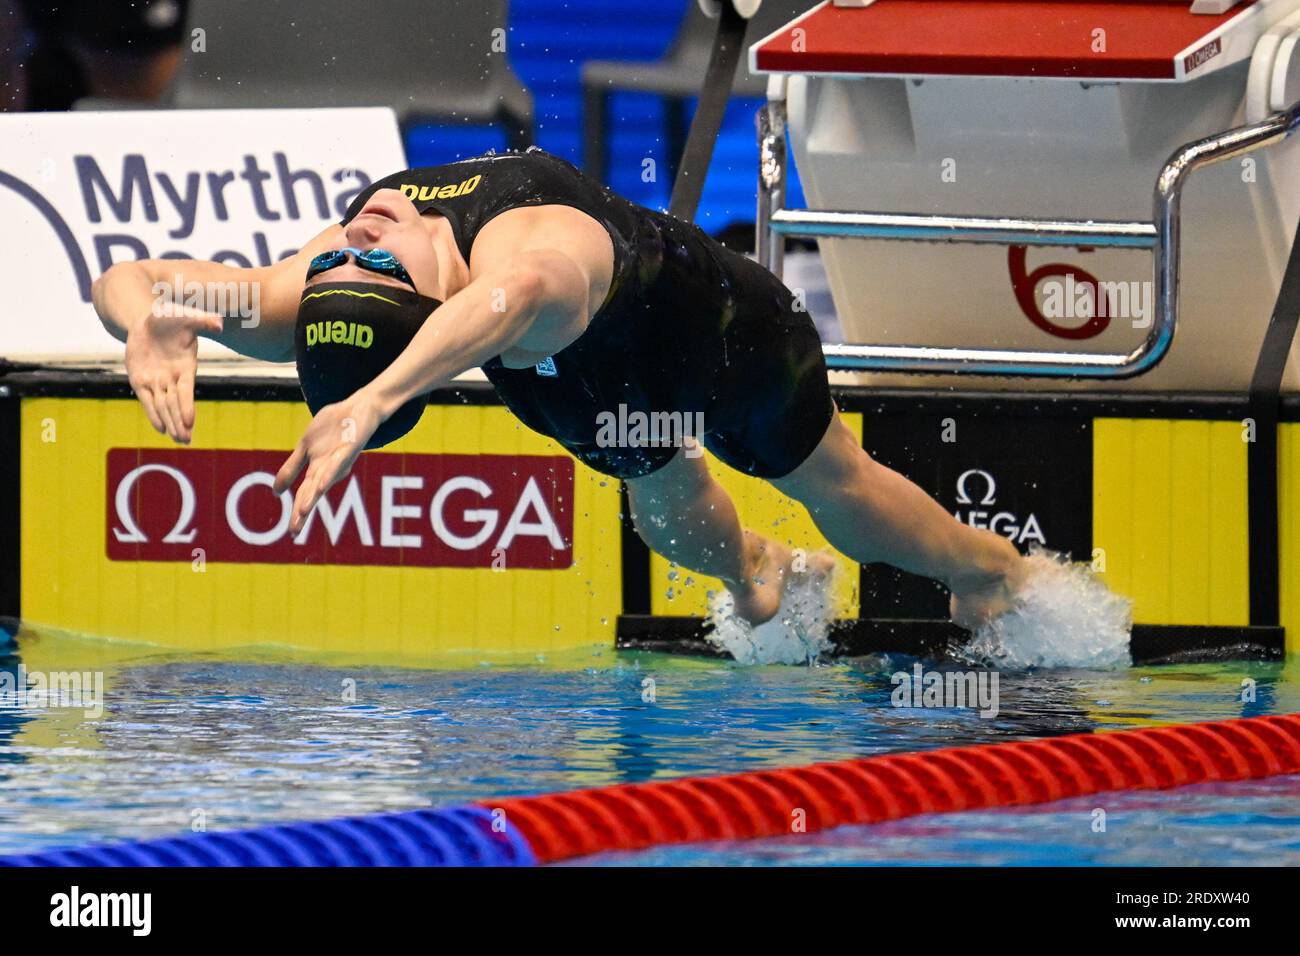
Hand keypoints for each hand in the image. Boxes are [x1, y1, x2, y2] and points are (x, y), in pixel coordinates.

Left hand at [124, 302, 222, 443]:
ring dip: (170, 423)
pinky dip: (153, 414)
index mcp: (185, 367)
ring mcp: (156, 380)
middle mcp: (172, 378)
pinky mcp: (141, 380)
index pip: (186, 391)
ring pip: (163, 406)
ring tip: (179, 440)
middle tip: (185, 440)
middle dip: (180, 423)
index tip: (189, 421)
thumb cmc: (170, 318)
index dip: (187, 406)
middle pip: (176, 404)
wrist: (147, 321)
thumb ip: (203, 321)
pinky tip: (160, 428)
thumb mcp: (186, 317)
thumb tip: (219, 324)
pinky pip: (147, 400)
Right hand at [274, 393, 382, 533]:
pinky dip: (330, 473)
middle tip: (294, 532)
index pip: (305, 494)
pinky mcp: (350, 446)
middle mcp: (330, 468)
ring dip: (312, 495)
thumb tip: (276, 492)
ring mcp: (340, 458)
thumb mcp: (305, 447)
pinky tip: (321, 484)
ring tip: (301, 511)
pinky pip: (339, 461)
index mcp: (318, 469)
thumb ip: (292, 468)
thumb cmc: (334, 427)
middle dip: (302, 511)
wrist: (360, 407)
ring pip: (324, 480)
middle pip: (313, 492)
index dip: (299, 513)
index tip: (292, 534)